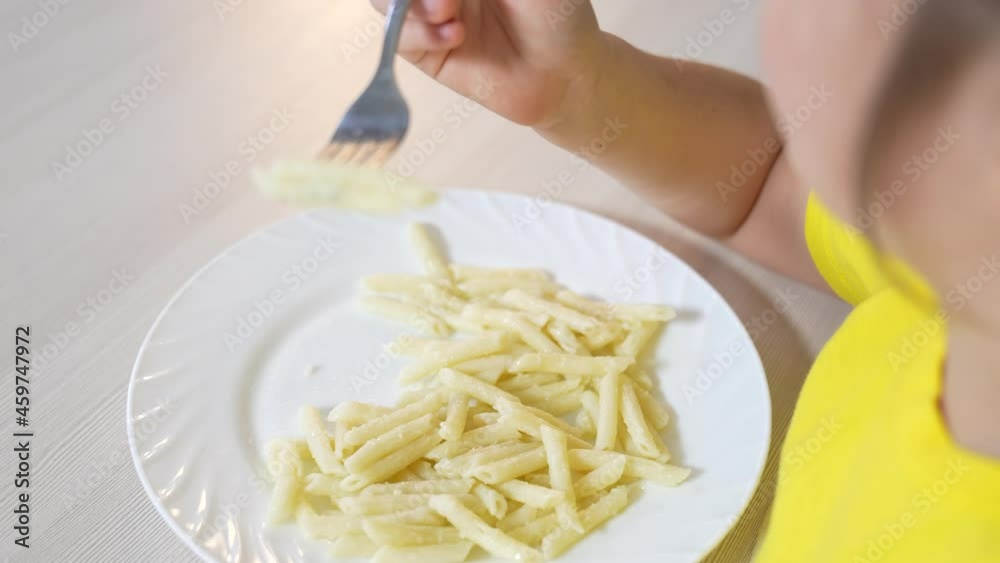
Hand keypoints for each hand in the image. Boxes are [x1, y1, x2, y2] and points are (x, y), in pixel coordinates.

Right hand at [370, 0, 606, 126]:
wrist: (564, 72)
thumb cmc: (555, 12)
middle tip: (446, 0)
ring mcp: (429, 12)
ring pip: (385, 0)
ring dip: (411, 4)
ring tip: (446, 13)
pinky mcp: (426, 50)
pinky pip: (398, 36)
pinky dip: (418, 33)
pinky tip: (456, 36)